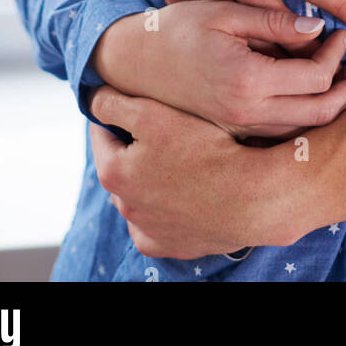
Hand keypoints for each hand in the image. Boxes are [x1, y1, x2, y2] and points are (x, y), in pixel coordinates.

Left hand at [90, 90, 305, 256]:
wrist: (251, 197)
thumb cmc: (205, 150)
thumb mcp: (154, 114)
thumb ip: (114, 103)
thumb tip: (94, 99)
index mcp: (113, 173)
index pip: (102, 132)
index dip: (116, 112)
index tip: (134, 101)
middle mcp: (124, 207)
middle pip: (122, 164)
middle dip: (134, 145)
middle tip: (163, 127)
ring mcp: (148, 230)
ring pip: (138, 194)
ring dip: (148, 176)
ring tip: (178, 157)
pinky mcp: (171, 245)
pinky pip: (157, 223)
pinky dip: (164, 207)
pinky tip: (182, 191)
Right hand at [91, 1, 345, 137]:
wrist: (134, 62)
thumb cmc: (178, 29)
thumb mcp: (226, 12)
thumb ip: (275, 21)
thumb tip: (319, 26)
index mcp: (247, 79)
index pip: (316, 77)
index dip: (337, 54)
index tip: (341, 32)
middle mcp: (247, 113)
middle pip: (320, 114)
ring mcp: (240, 129)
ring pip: (305, 130)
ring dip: (331, 104)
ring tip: (343, 75)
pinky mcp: (235, 133)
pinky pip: (283, 134)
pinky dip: (306, 116)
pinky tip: (310, 91)